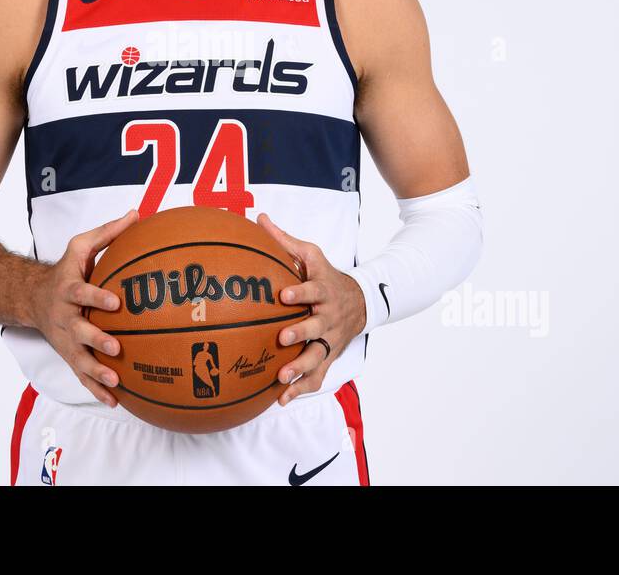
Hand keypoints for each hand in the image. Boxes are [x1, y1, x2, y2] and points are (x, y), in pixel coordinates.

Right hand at [29, 208, 138, 405]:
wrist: (32, 298)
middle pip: (79, 331)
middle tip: (116, 347)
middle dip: (96, 339)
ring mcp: (65, 340)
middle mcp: (65, 317)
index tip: (116, 302)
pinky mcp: (68, 356)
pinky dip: (96, 389)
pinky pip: (81, 376)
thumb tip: (138, 214)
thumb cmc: (66, 271)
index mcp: (68, 290)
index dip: (97, 297)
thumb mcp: (79, 247)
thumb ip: (107, 233)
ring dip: (96, 372)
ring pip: (79, 359)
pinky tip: (116, 401)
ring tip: (115, 381)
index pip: (82, 292)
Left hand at [257, 212, 366, 405]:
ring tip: (281, 378)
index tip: (284, 295)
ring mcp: (330, 339)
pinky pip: (317, 375)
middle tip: (282, 337)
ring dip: (301, 367)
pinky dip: (301, 389)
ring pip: (318, 356)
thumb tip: (258, 219)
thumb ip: (284, 241)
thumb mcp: (311, 256)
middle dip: (300, 332)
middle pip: (317, 326)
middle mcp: (328, 316)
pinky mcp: (329, 356)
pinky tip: (281, 399)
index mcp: (323, 290)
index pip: (313, 289)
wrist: (360, 302)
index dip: (300, 292)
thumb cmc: (325, 276)